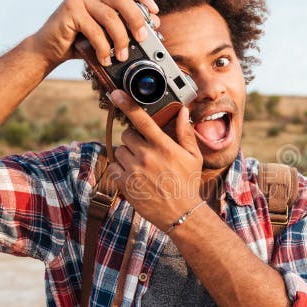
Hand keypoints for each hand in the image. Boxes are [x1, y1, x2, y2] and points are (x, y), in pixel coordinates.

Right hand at [29, 0, 159, 68]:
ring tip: (122, 56)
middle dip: (136, 19)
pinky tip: (105, 58)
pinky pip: (95, 30)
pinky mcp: (69, 10)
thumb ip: (124, 25)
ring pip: (110, 16)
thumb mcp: (105, 31)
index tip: (155, 11)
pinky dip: (104, 47)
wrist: (48, 48)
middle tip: (143, 39)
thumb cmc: (79, 41)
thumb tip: (153, 27)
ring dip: (121, 39)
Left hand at [105, 90, 204, 230]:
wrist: (180, 213)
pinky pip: (113, 167)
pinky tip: (133, 176)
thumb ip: (185, 133)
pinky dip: (119, 169)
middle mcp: (146, 156)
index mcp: (163, 146)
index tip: (116, 93)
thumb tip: (182, 111)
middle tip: (145, 151)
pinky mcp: (124, 184)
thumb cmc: (188, 182)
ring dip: (127, 155)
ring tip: (142, 167)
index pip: (142, 120)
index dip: (127, 104)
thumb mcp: (193, 156)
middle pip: (127, 135)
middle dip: (134, 140)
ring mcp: (134, 170)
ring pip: (120, 151)